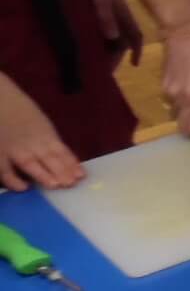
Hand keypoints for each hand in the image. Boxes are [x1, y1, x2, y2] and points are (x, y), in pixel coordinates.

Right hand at [0, 75, 84, 189]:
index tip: (81, 176)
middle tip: (71, 183)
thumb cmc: (23, 113)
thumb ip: (51, 141)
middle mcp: (32, 143)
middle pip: (49, 159)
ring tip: (55, 185)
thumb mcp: (43, 125)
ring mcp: (15, 149)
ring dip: (43, 175)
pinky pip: (5, 171)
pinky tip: (24, 188)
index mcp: (46, 135)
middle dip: (61, 171)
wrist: (1, 102)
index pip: (61, 151)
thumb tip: (62, 159)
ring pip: (30, 164)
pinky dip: (13, 180)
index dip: (71, 164)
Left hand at [83, 0, 143, 66]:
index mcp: (123, 14)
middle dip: (117, 55)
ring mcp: (110, 12)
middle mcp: (119, 16)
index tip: (134, 65)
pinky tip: (91, 43)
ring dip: (109, 48)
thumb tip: (113, 38)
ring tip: (97, 60)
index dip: (136, 51)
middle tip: (105, 69)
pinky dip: (101, 38)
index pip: (135, 36)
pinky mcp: (101, 8)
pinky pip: (105, 28)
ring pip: (114, 34)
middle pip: (123, 39)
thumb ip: (105, 16)